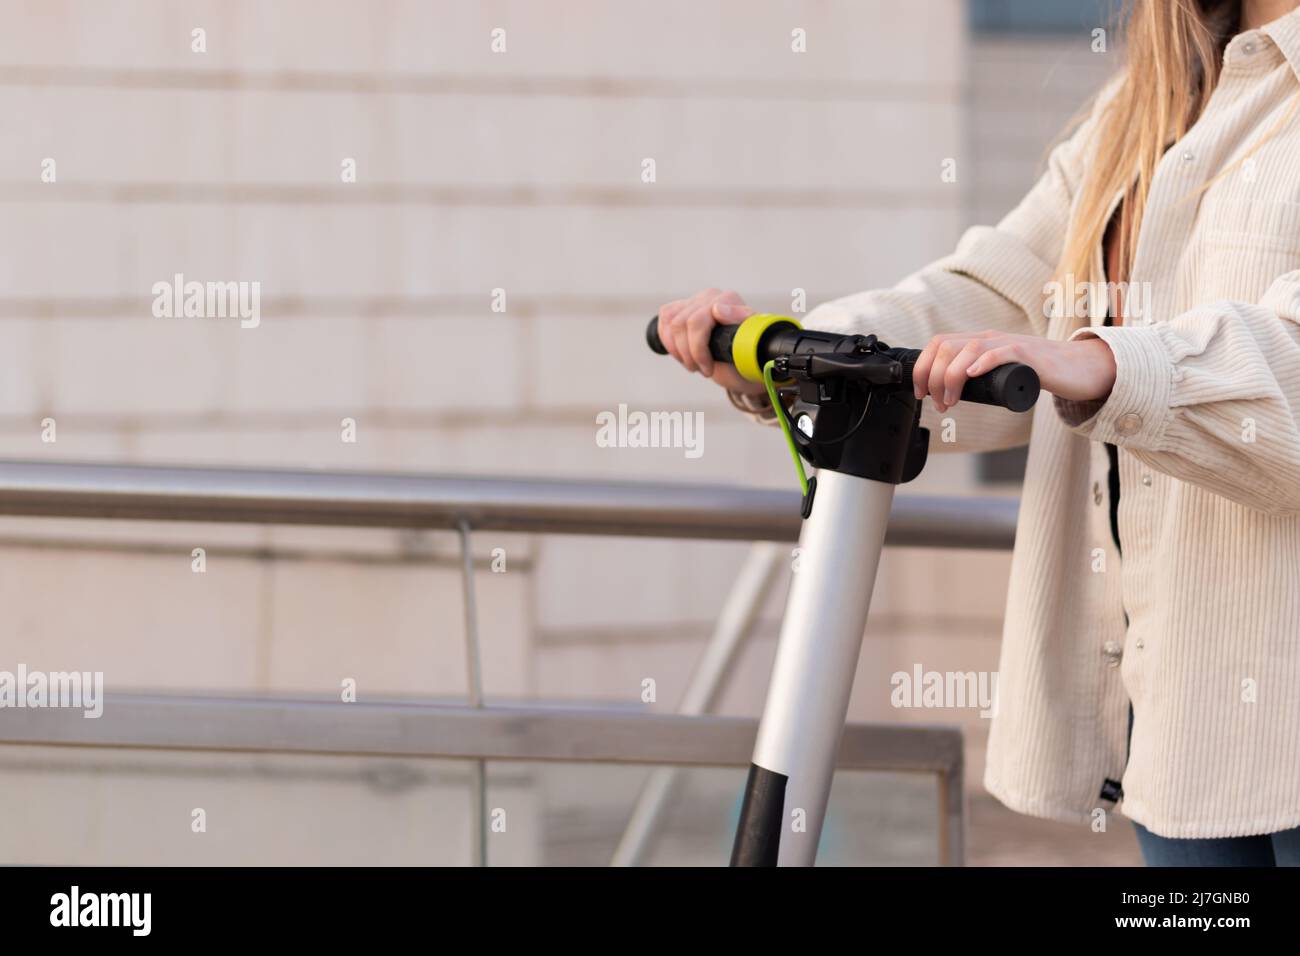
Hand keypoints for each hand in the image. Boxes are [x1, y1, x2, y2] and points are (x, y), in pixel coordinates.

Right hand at [656, 289, 765, 394]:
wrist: (744, 362)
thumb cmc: (749, 358)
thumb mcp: (750, 348)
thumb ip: (739, 325)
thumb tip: (717, 310)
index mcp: (729, 300)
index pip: (697, 321)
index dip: (698, 349)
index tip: (708, 368)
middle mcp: (712, 296)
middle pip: (681, 324)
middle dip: (689, 353)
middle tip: (703, 370)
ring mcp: (696, 300)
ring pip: (671, 322)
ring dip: (679, 350)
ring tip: (694, 364)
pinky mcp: (683, 307)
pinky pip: (665, 317)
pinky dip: (669, 341)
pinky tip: (682, 353)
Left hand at [913, 330, 1116, 412]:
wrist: (1076, 369)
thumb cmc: (1036, 373)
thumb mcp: (998, 373)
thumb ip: (978, 377)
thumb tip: (949, 394)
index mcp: (979, 342)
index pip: (939, 344)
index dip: (923, 368)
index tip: (921, 393)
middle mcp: (990, 339)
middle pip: (947, 347)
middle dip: (932, 377)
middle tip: (937, 403)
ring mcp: (1009, 344)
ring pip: (968, 349)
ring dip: (951, 378)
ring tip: (950, 402)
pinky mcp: (1029, 355)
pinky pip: (1001, 352)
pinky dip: (982, 362)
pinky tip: (972, 375)